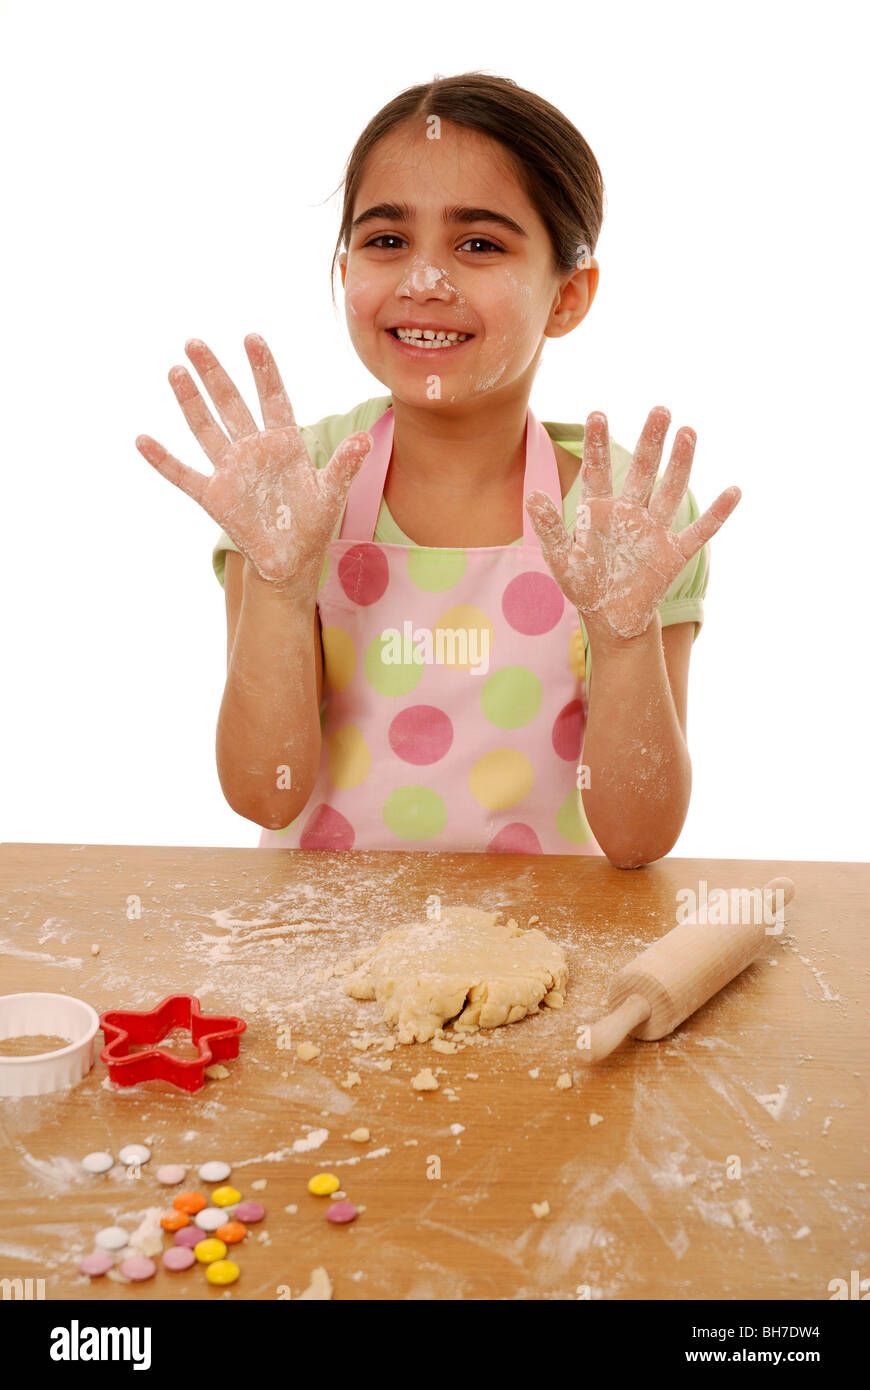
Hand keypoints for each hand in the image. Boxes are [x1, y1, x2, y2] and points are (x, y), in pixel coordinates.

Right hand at [135, 334, 371, 588]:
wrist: (291, 560)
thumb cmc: (313, 523)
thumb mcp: (331, 493)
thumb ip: (345, 464)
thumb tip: (365, 439)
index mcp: (284, 443)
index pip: (272, 397)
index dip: (262, 369)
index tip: (251, 337)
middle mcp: (254, 449)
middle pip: (231, 403)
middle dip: (214, 374)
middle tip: (194, 342)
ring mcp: (231, 470)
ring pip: (206, 428)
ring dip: (191, 402)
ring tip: (175, 371)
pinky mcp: (215, 496)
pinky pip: (184, 475)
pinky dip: (163, 460)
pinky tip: (143, 440)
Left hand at [526, 406, 739, 639]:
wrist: (612, 618)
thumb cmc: (584, 585)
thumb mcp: (560, 559)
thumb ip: (549, 528)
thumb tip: (532, 495)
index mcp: (599, 511)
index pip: (598, 471)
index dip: (598, 444)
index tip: (598, 414)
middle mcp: (629, 513)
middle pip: (642, 470)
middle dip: (650, 441)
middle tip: (660, 410)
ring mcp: (653, 531)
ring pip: (670, 491)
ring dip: (680, 463)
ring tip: (689, 432)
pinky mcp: (672, 553)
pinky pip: (699, 531)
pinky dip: (717, 514)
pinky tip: (734, 491)